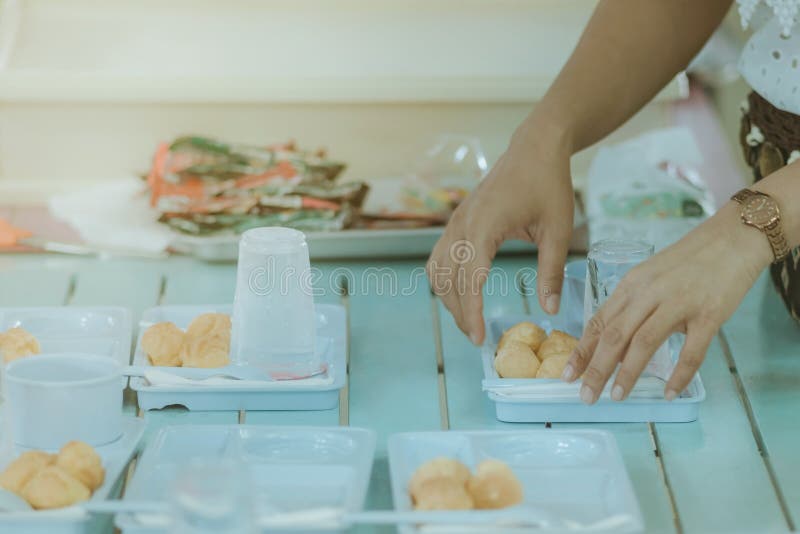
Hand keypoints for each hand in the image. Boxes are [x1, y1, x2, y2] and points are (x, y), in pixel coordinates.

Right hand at [426, 117, 574, 344]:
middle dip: (460, 312)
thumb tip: (551, 309)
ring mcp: (455, 222)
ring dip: (449, 298)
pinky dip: (444, 279)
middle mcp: (462, 225)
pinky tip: (459, 293)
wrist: (534, 147)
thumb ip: (552, 271)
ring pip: (438, 270)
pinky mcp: (457, 221)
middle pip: (449, 280)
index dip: (472, 313)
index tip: (479, 338)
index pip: (470, 281)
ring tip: (469, 319)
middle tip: (479, 337)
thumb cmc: (548, 184)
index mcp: (484, 227)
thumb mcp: (558, 231)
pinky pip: (439, 256)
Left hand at [562, 203, 772, 402]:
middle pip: (614, 335)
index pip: (598, 322)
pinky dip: (679, 374)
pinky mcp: (709, 314)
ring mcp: (679, 303)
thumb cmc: (690, 260)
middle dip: (596, 369)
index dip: (581, 351)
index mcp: (631, 285)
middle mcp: (649, 293)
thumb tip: (617, 344)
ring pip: (644, 342)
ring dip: (627, 373)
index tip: (566, 374)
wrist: (734, 238)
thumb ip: (634, 306)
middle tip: (585, 396)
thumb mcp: (651, 277)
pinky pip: (691, 350)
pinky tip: (669, 392)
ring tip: (616, 397)